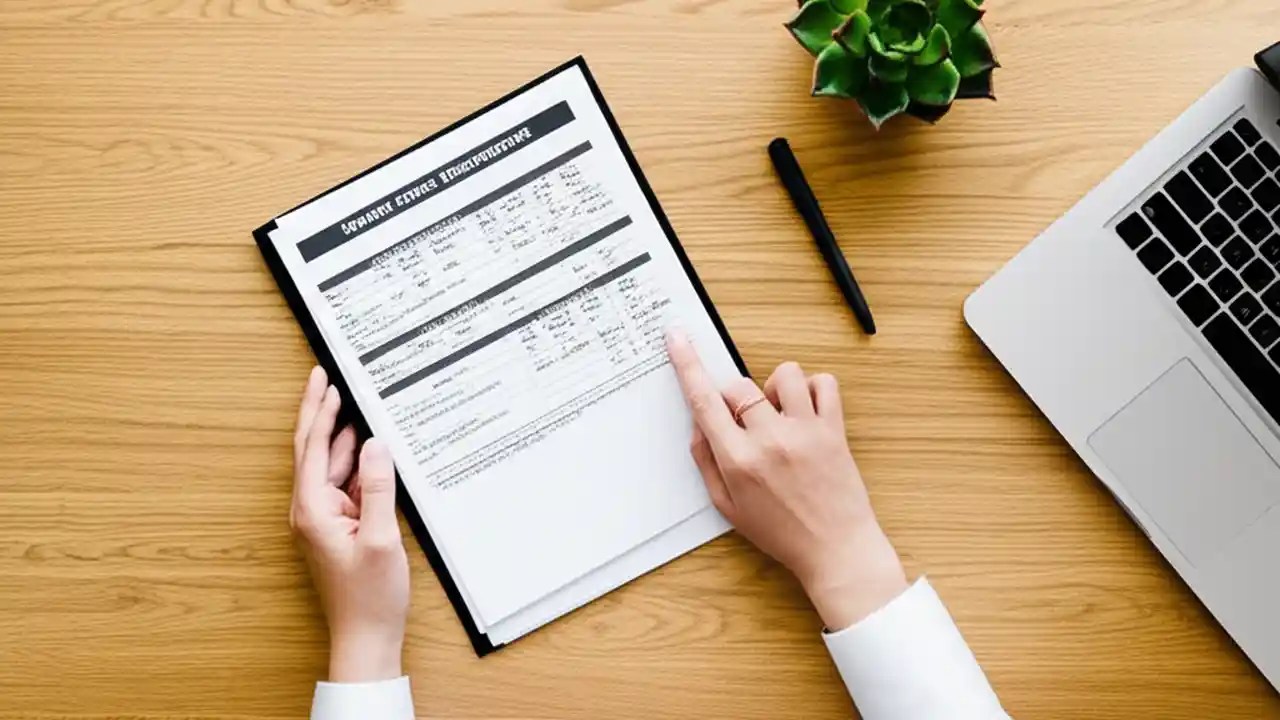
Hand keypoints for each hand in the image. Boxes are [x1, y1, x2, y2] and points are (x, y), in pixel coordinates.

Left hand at [291, 366, 409, 682]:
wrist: (366, 638)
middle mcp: (311, 511)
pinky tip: (372, 448)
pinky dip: (357, 463)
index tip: (326, 381)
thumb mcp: (380, 538)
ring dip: (343, 436)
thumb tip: (377, 445)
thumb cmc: (370, 597)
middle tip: (326, 377)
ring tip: (356, 402)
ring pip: (331, 466)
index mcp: (312, 510)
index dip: (320, 412)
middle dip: (320, 413)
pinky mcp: (339, 527)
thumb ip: (378, 488)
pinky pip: (346, 485)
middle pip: (313, 450)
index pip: (312, 448)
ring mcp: (324, 519)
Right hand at [665, 331, 907, 630]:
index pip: (704, 401)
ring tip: (778, 413)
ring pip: (783, 375)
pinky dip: (813, 389)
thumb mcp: (727, 507)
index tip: (677, 337)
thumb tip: (698, 425)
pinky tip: (805, 411)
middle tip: (745, 424)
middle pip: (739, 387)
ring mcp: (805, 432)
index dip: (687, 365)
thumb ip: (707, 462)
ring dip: (774, 388)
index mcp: (738, 460)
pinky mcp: (834, 430)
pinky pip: (823, 384)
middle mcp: (770, 440)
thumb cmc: (780, 533)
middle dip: (734, 398)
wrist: (835, 550)